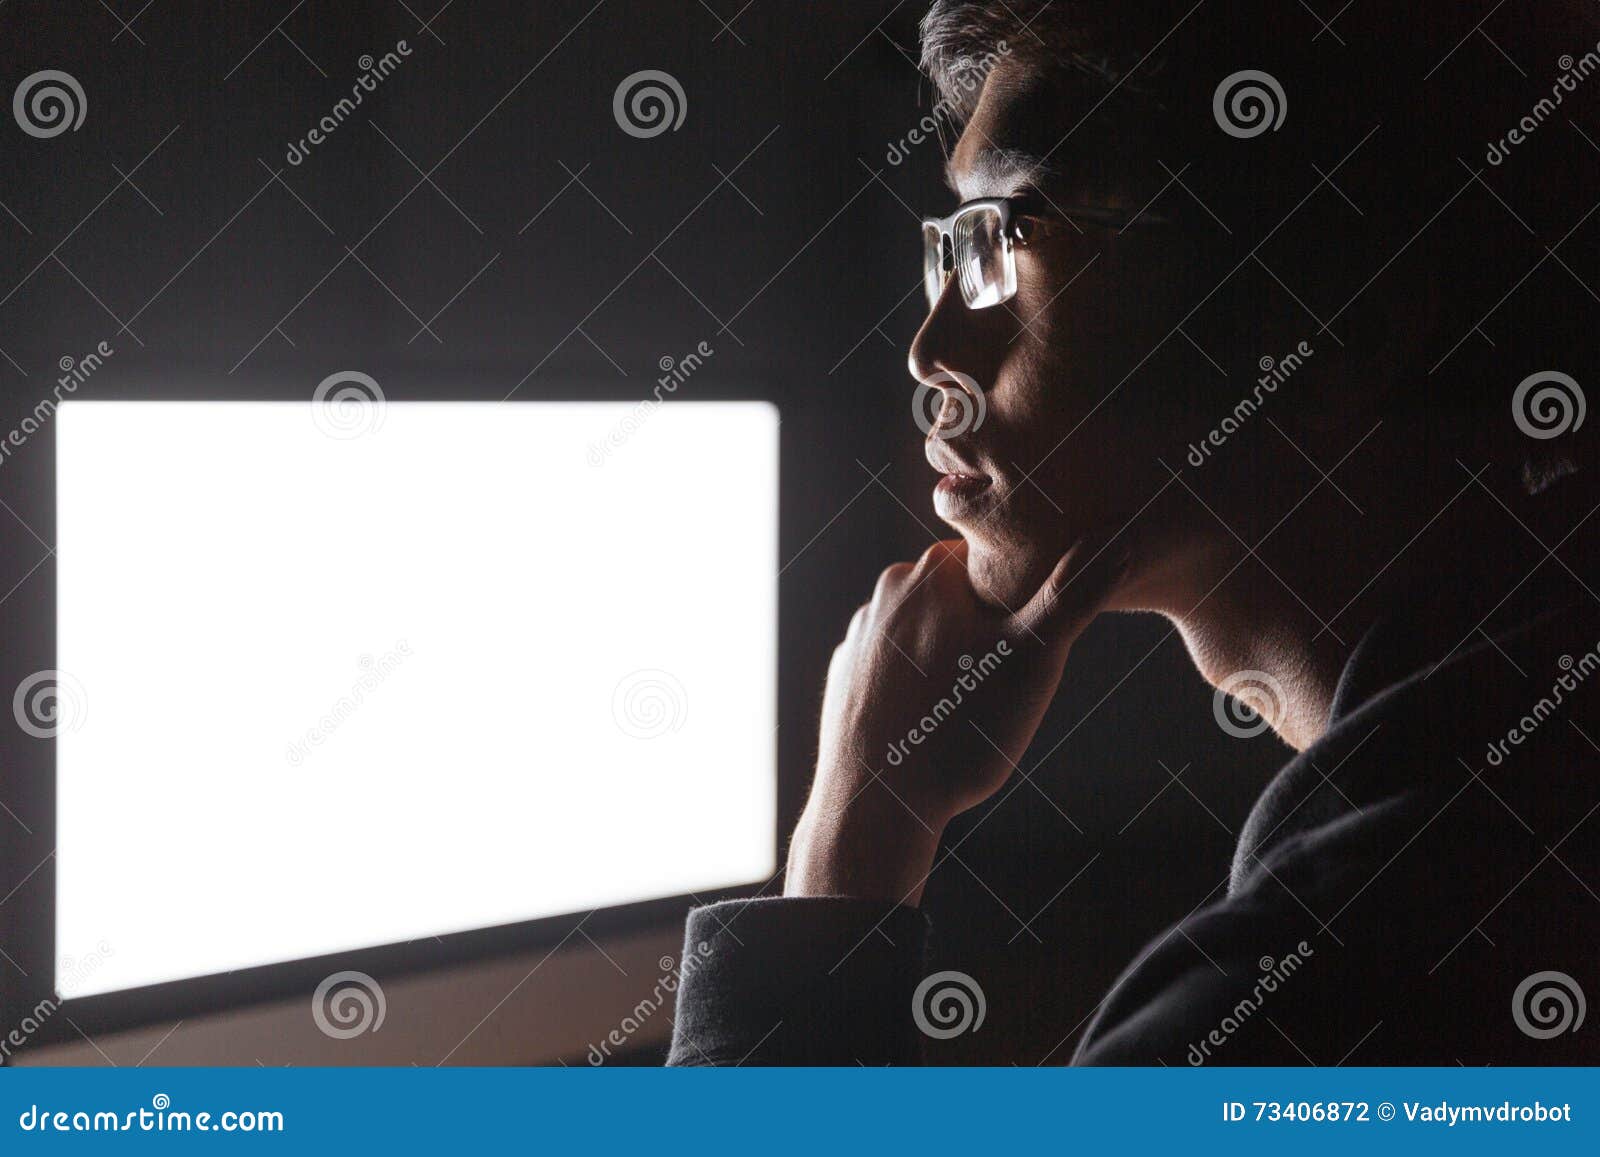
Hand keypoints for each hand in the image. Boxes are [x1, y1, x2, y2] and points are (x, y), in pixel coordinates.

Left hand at [785, 537, 1126, 903]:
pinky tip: (932, 725)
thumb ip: (1076, 594)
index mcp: (931, 571)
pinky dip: (917, 690)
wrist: (876, 804)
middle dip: (987, 633)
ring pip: (927, 636)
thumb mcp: (1036, 657)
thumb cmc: (959, 728)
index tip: (1032, 644)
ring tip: (969, 713)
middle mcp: (886, 592)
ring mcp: (860, 636)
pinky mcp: (846, 678)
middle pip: (960, 599)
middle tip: (1005, 686)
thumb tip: (1118, 539)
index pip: (995, 562)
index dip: (1024, 601)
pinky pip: (896, 672)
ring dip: (952, 662)